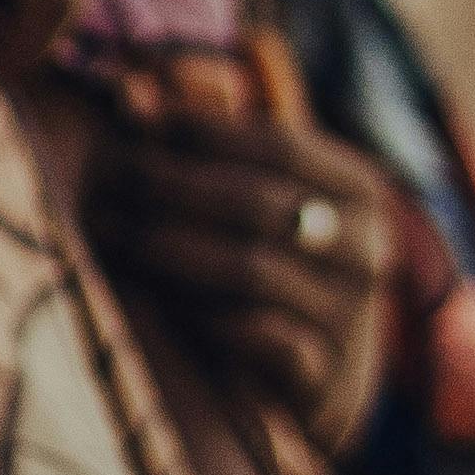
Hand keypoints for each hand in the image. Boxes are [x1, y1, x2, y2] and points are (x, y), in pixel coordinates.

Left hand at [78, 98, 395, 452]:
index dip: (203, 130)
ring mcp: (350, 315)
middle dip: (171, 186)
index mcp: (359, 191)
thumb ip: (216, 152)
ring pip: (251, 270)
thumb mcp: (272, 206)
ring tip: (112, 232)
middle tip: (107, 178)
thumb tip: (131, 94)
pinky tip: (155, 299)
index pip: (279, 145)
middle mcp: (367, 249)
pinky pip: (256, 338)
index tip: (134, 118)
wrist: (323, 381)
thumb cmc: (281, 272)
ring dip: (170, 247)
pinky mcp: (324, 376)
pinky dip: (203, 315)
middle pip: (257, 203)